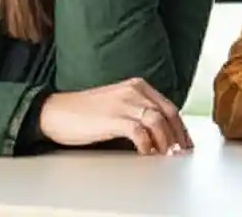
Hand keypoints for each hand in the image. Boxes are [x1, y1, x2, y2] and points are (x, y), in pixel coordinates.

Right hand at [38, 77, 192, 155]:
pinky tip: (147, 153)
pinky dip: (147, 144)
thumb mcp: (118, 105)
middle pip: (168, 113)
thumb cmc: (85, 112)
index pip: (169, 106)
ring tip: (166, 155)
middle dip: (178, 135)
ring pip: (157, 121)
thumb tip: (161, 133)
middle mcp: (134, 91)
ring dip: (165, 141)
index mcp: (138, 86)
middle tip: (181, 152)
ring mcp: (123, 103)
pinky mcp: (113, 118)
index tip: (186, 142)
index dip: (181, 126)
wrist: (55, 112)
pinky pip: (139, 131)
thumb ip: (139, 111)